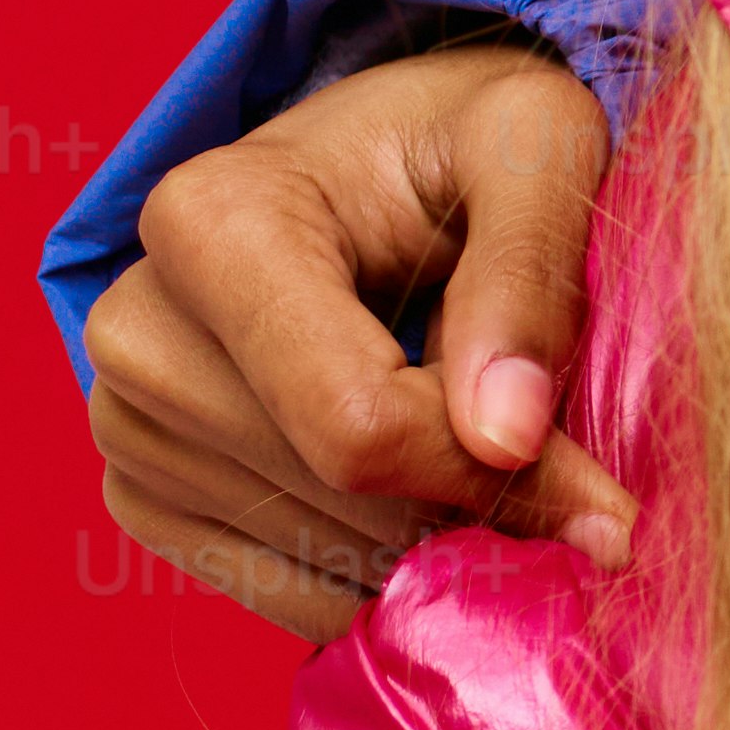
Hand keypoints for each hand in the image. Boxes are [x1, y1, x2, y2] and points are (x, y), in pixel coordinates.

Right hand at [86, 41, 630, 635]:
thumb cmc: (469, 137)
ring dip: (441, 541)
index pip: (357, 425)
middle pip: (342, 498)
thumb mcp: (536, 144)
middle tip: (563, 460)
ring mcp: (124, 419)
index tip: (605, 497)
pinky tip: (429, 498)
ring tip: (486, 448)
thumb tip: (505, 437)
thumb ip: (531, 274)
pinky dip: (383, 576)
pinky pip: (282, 592)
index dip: (500, 478)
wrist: (385, 160)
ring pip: (320, 557)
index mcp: (212, 224)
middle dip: (480, 505)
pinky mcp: (142, 490)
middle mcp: (136, 327)